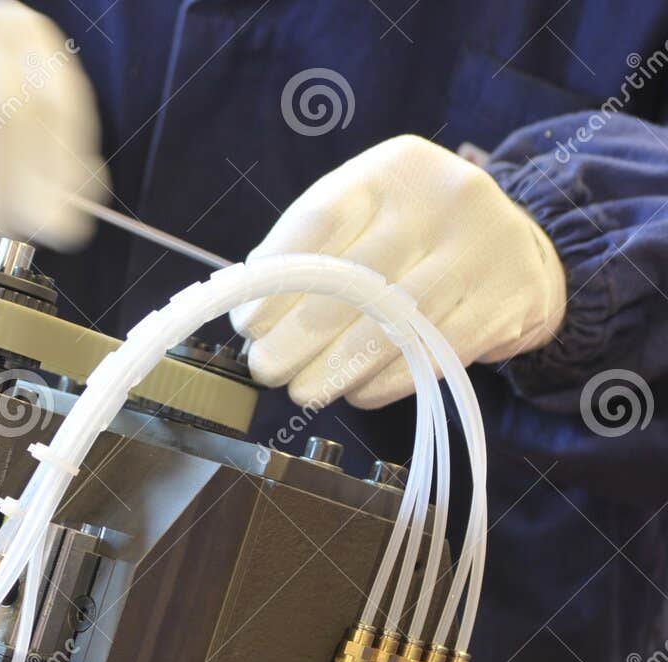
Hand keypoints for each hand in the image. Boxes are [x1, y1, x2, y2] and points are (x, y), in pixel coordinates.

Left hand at [230, 135, 566, 408]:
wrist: (511, 246)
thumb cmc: (410, 237)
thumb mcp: (362, 217)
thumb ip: (309, 252)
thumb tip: (253, 316)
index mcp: (391, 170)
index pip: (318, 225)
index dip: (275, 283)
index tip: (248, 326)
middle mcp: (442, 198)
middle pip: (352, 284)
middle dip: (295, 339)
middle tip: (266, 369)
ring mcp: (482, 248)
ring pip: (390, 326)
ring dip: (334, 371)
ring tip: (302, 390)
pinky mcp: (507, 299)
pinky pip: (429, 354)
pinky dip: (383, 382)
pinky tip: (355, 392)